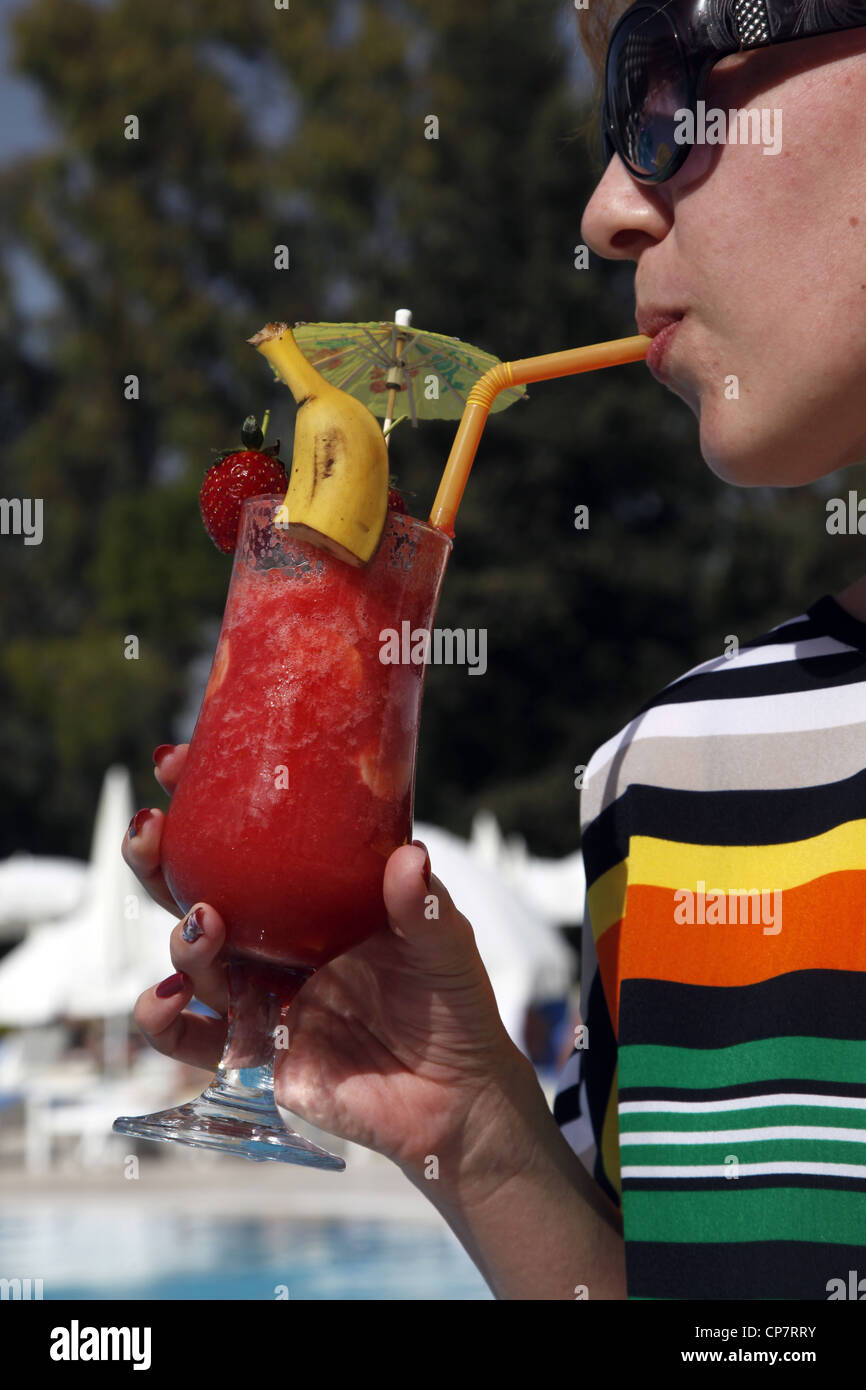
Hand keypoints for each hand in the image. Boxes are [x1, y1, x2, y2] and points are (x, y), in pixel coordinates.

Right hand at [123, 745, 533, 1177]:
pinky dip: (164, 1022)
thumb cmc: (453, 1006)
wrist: (456, 1098)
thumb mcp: (445, 945)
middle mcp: (278, 943)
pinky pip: (193, 1039)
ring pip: (193, 959)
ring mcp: (262, 996)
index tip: (175, 764)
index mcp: (313, 901)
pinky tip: (165, 1002)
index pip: (250, 842)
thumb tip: (409, 857)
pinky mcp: (255, 1053)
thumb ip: (423, 907)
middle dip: (160, 859)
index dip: (205, 803)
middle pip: (198, 891)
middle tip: (152, 832)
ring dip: (183, 939)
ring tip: (205, 924)